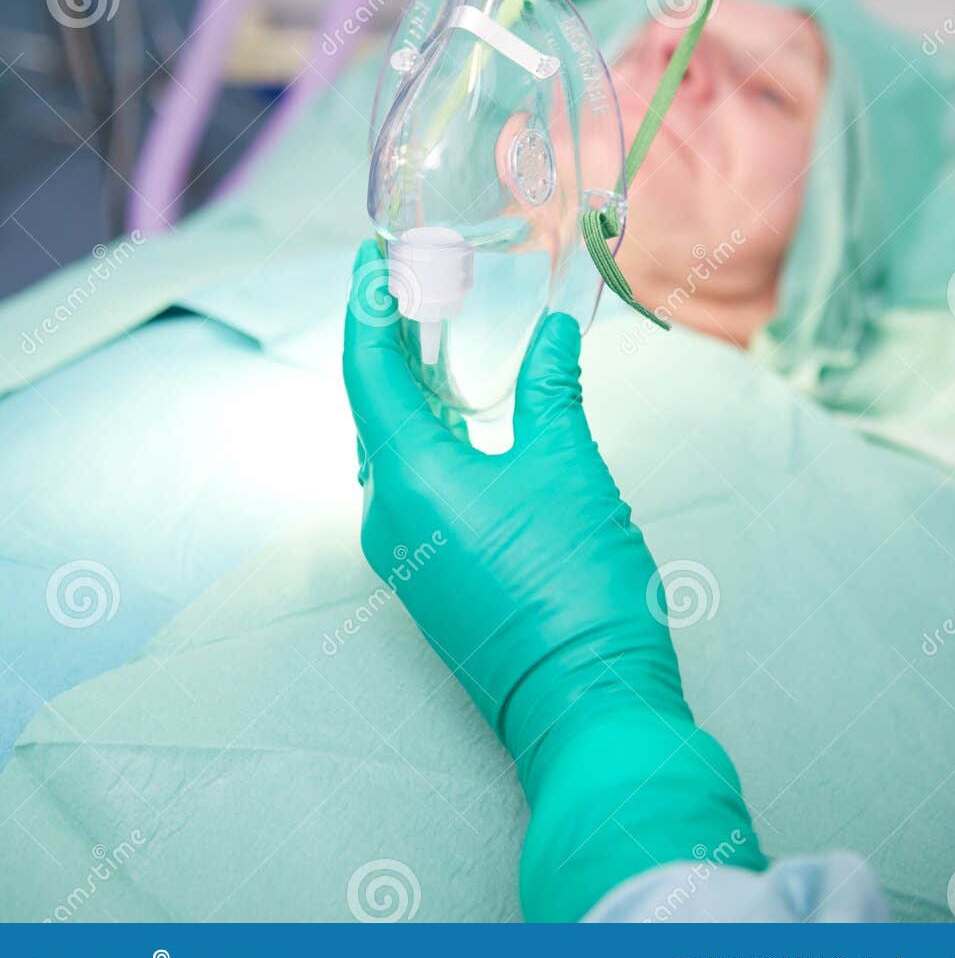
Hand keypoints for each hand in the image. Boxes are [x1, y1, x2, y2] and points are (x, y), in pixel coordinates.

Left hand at [342, 240, 762, 919]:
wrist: (586, 702)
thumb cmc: (576, 583)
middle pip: (371, 407)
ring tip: (436, 333)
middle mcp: (387, 515)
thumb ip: (551, 388)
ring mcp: (405, 552)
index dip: (364, 306)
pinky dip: (427, 434)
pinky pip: (411, 484)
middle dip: (388, 341)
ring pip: (391, 447)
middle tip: (413, 281)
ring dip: (408, 389)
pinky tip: (463, 415)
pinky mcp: (432, 576)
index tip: (369, 255)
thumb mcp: (569, 467)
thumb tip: (554, 330)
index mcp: (407, 479)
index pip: (365, 371)